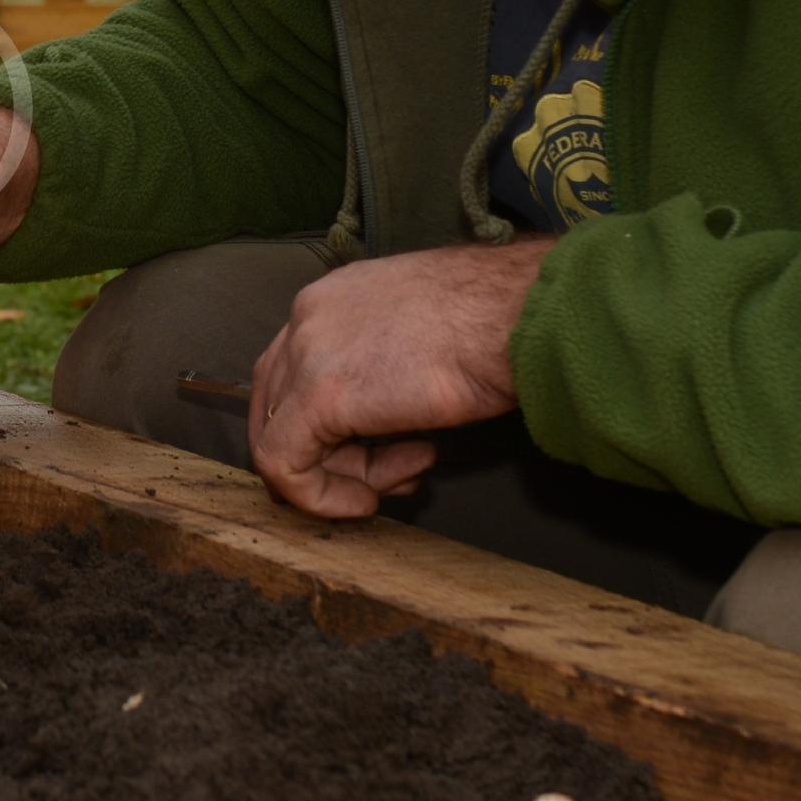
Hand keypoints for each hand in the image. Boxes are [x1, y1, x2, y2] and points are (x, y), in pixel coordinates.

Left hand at [246, 240, 551, 519]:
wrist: (520, 316)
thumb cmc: (497, 325)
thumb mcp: (424, 339)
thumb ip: (385, 374)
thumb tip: (381, 428)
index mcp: (332, 299)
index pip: (293, 372)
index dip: (329, 427)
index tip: (377, 453)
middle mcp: (308, 317)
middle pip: (280, 404)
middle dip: (328, 455)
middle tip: (382, 478)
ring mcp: (308, 352)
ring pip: (281, 437)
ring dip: (342, 477)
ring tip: (406, 475)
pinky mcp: (320, 394)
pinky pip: (285, 463)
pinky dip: (319, 497)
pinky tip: (369, 501)